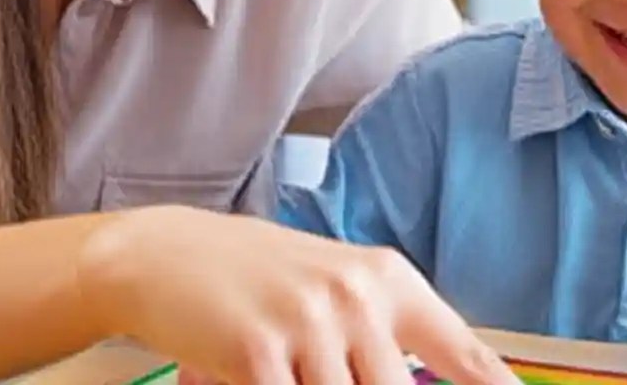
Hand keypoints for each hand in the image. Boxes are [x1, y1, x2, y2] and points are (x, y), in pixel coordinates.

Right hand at [79, 206, 518, 384]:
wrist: (164, 254)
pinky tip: (254, 375)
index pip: (461, 351)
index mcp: (387, 278)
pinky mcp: (262, 352)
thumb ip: (379, 339)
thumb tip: (406, 381)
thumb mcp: (330, 290)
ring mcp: (313, 322)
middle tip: (326, 375)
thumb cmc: (252, 276)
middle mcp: (359, 295)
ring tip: (284, 365)